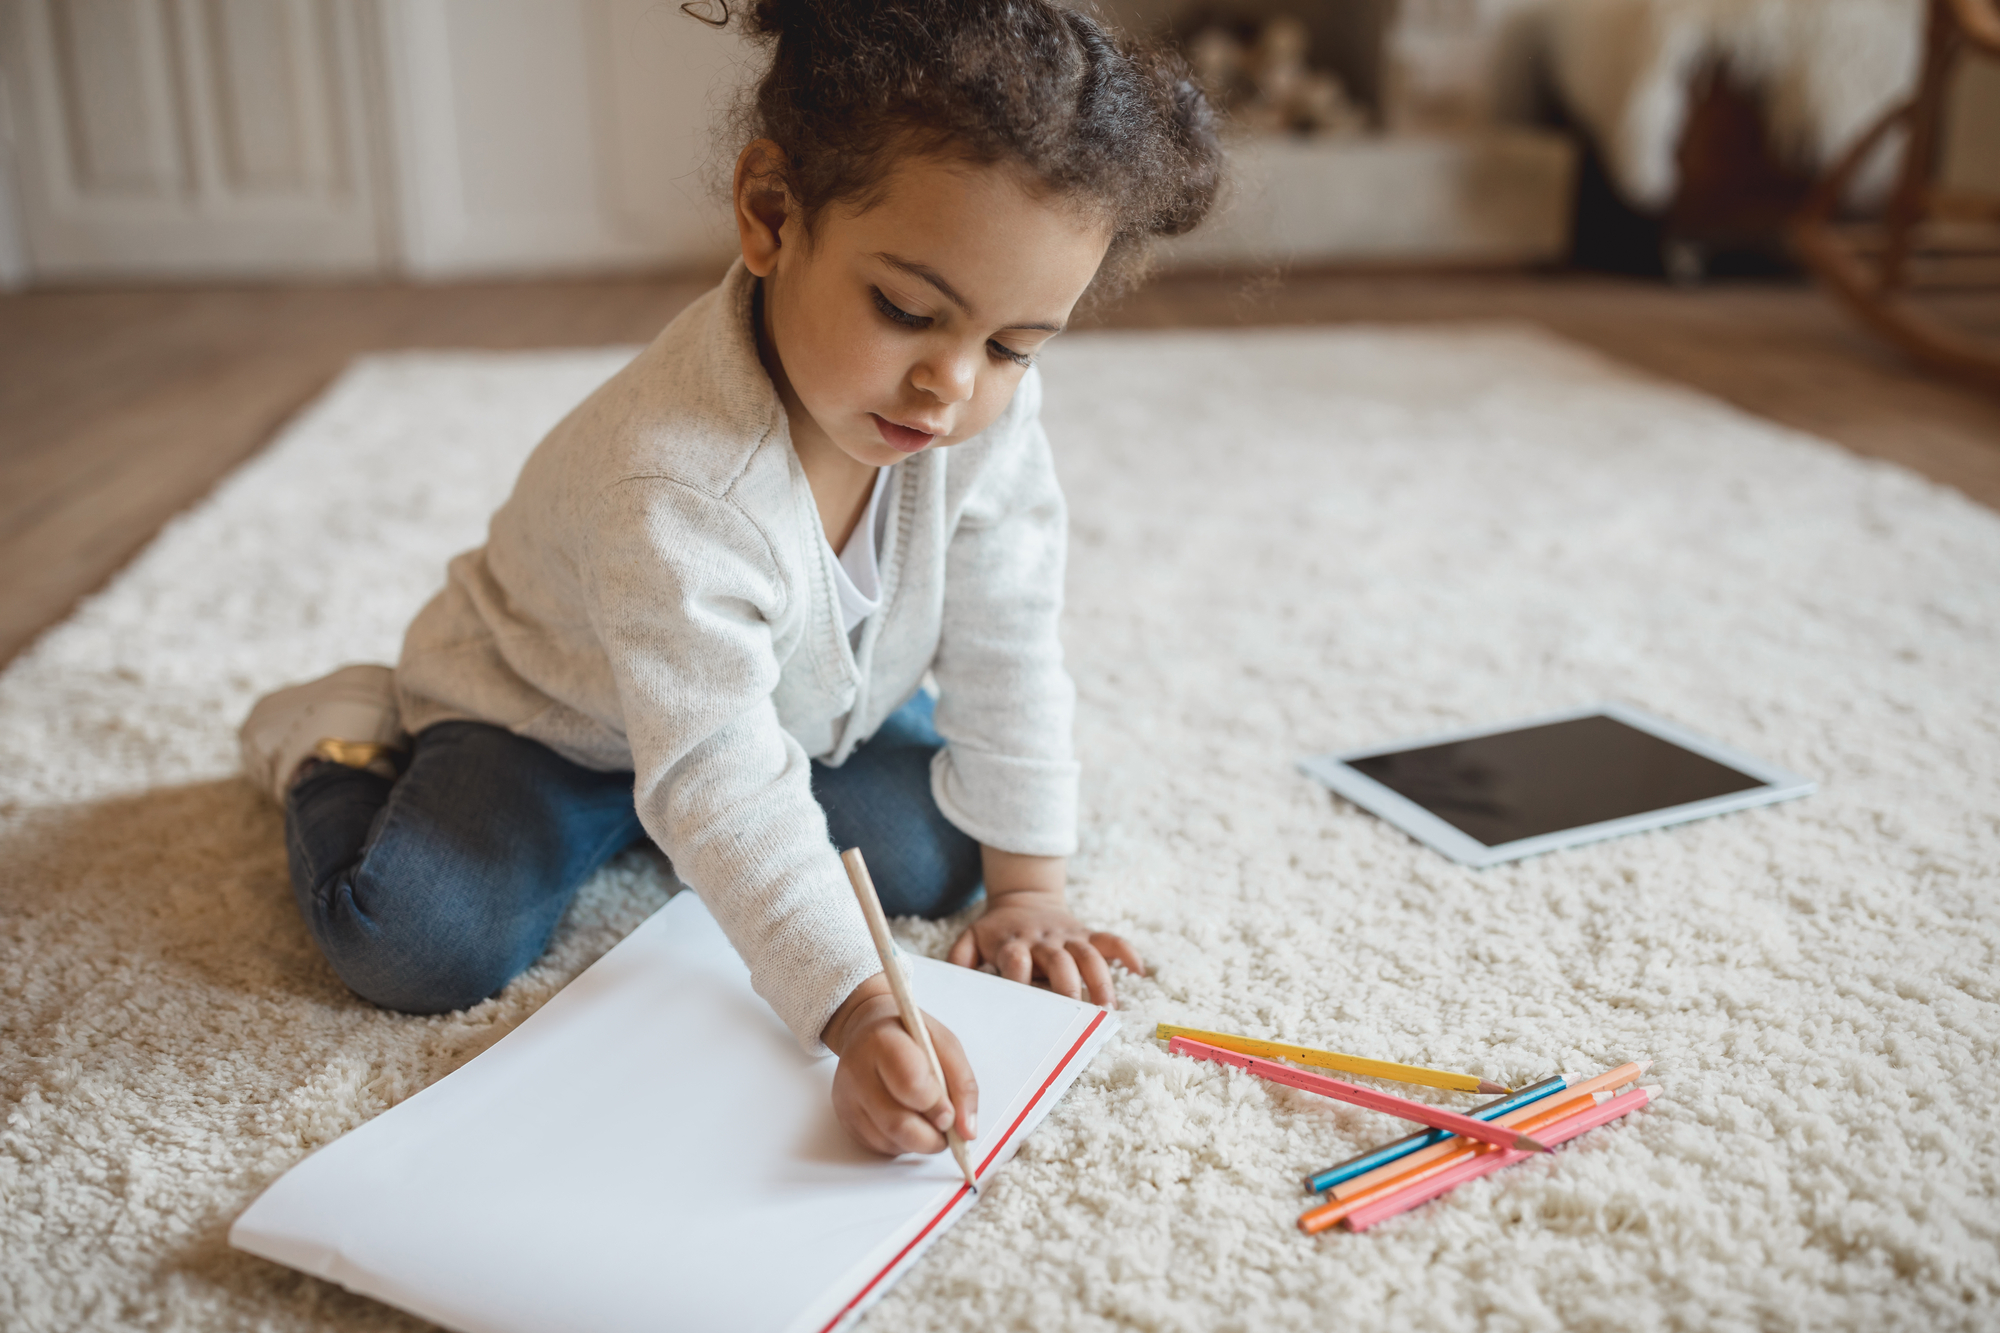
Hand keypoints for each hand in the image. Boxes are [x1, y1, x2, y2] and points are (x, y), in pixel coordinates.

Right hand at [822, 974, 977, 1156]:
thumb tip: (967, 1131)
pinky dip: (903, 1143)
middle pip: (898, 1124)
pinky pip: (881, 1147)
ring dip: (920, 1141)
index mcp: (883, 1042)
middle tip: (945, 1127)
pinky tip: (907, 1119)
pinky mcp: (845, 1119)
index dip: (936, 1106)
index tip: (950, 1113)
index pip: (911, 1084)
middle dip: (932, 1137)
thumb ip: (963, 1084)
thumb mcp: (945, 1043)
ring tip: (927, 1118)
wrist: (867, 1029)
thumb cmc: (909, 1034)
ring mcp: (847, 1098)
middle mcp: (857, 1071)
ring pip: (891, 1141)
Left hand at [946, 848, 1144, 1007]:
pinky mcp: (1087, 934)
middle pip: (1059, 961)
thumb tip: (951, 984)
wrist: (1022, 899)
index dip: (1021, 980)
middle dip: (1069, 986)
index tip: (1027, 1006)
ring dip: (1102, 980)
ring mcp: (1068, 936)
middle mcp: (1043, 940)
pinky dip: (1126, 953)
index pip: (1017, 961)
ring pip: (1089, 955)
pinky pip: (1111, 940)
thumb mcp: (970, 940)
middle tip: (1080, 1014)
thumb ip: (959, 960)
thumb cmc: (995, 932)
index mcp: (1013, 943)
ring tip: (1109, 1008)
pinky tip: (1139, 971)